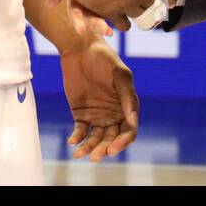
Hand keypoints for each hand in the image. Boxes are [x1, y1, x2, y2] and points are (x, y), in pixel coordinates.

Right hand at [53, 0, 175, 31]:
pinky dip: (122, 24)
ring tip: (128, 11)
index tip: (171, 3)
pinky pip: (124, 24)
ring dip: (133, 14)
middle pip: (151, 3)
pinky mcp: (113, 12)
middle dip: (146, 4)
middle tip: (141, 5)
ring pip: (138, 15)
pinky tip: (118, 20)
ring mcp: (128, 1)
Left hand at [60, 40, 138, 160]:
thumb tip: (133, 121)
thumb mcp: (119, 74)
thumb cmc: (104, 58)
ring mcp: (98, 115)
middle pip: (112, 139)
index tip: (112, 148)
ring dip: (89, 148)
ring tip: (80, 155)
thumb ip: (128, 96)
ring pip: (96, 139)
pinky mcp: (81, 114)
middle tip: (95, 156)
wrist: (79, 49)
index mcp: (128, 107)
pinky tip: (72, 142)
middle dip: (105, 149)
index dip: (123, 142)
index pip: (129, 131)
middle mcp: (114, 114)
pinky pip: (80, 131)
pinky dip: (77, 138)